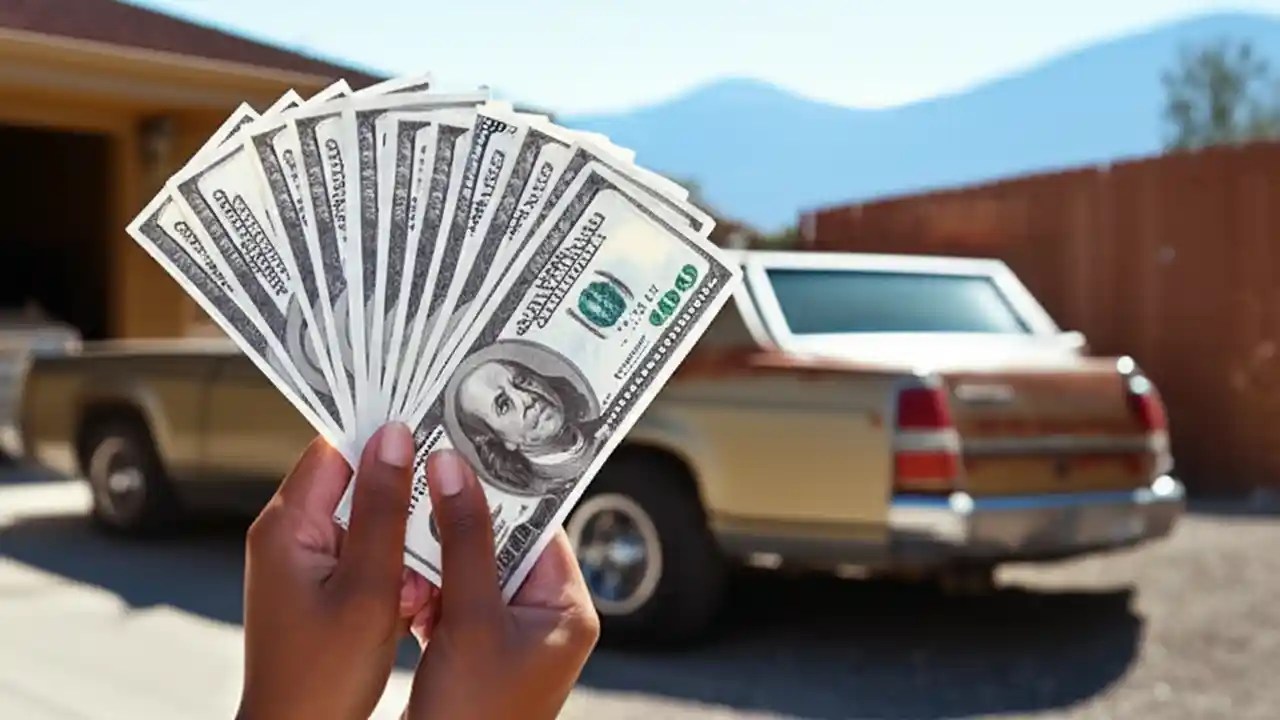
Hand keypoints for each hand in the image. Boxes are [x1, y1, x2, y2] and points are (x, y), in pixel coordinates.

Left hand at [238, 423, 430, 719]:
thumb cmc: (322, 678)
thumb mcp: (368, 587)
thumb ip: (383, 509)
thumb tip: (395, 437)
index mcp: (287, 525)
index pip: (335, 448)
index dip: (382, 434)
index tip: (430, 424)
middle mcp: (288, 535)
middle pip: (353, 481)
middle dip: (402, 495)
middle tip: (442, 501)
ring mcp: (302, 561)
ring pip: (366, 521)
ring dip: (402, 540)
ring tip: (418, 577)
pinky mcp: (319, 585)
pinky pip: (365, 554)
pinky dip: (394, 569)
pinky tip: (410, 601)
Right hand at [404, 451, 600, 719]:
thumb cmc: (474, 714)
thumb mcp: (471, 618)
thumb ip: (464, 538)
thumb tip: (452, 467)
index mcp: (567, 609)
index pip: (541, 526)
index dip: (504, 489)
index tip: (466, 450)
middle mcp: (545, 620)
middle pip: (503, 545)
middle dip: (459, 524)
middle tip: (425, 481)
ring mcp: (509, 640)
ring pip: (470, 572)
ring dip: (436, 560)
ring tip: (409, 548)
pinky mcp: (475, 655)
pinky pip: (452, 603)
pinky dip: (426, 594)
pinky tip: (405, 594)